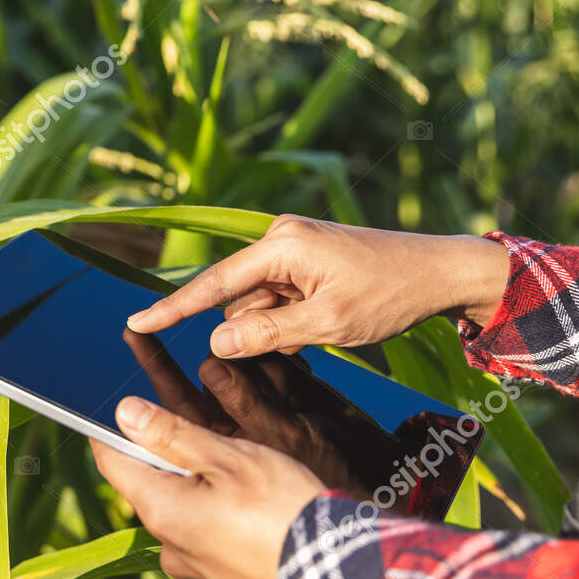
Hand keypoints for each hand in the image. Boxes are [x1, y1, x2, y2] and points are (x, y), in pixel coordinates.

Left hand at [91, 396, 326, 578]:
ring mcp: (194, 571)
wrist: (337, 576)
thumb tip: (125, 413)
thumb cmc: (283, 509)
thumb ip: (172, 434)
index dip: (114, 431)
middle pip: (149, 487)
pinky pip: (206, 540)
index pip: (112, 462)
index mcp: (160, 512)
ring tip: (243, 477)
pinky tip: (254, 510)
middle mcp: (167, 548)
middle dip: (171, 459)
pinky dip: (220, 519)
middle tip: (211, 440)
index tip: (129, 409)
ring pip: (181, 513)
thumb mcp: (228, 458)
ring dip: (199, 490)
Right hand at [124, 216, 509, 357]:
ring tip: (329, 326)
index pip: (213, 284)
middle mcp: (280, 238)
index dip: (173, 308)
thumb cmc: (390, 295)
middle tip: (310, 334)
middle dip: (257, 327)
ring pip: (258, 302)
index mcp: (282, 245)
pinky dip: (291, 318)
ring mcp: (294, 248)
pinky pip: (278, 297)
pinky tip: (325, 323)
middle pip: (238, 297)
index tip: (136, 324)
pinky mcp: (306, 260)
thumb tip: (216, 340)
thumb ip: (268, 333)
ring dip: (278, 325)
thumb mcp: (328, 323)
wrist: (442, 272)